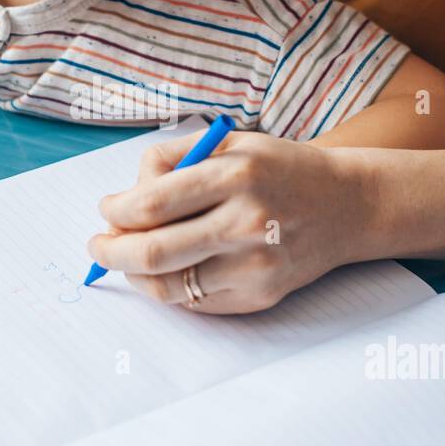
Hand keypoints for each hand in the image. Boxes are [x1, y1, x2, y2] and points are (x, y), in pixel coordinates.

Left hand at [87, 128, 373, 314]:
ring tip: (128, 259)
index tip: (106, 210)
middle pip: (153, 252)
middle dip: (111, 252)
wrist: (347, 206)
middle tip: (98, 246)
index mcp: (236, 175)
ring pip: (168, 286)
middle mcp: (246, 222)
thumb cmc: (280, 169)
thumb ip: (174, 161)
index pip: (152, 203)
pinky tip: (166, 270)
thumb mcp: (232, 143)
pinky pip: (195, 302)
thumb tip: (124, 200)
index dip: (115, 212)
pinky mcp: (260, 295)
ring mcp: (255, 265)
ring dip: (135, 274)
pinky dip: (168, 288)